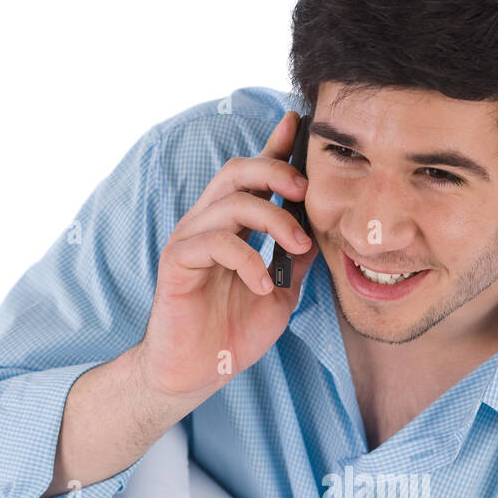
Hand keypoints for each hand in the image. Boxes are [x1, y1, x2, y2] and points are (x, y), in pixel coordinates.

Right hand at [136, 110, 317, 397]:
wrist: (197, 372)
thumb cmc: (233, 332)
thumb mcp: (281, 294)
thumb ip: (295, 260)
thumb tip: (321, 230)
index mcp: (232, 226)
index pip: (253, 176)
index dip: (275, 147)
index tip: (299, 125)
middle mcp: (208, 224)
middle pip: (239, 173)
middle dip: (277, 172)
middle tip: (306, 191)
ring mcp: (190, 240)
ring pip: (230, 202)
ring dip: (272, 219)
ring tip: (296, 246)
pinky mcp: (176, 263)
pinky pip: (212, 242)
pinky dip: (245, 259)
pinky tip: (262, 284)